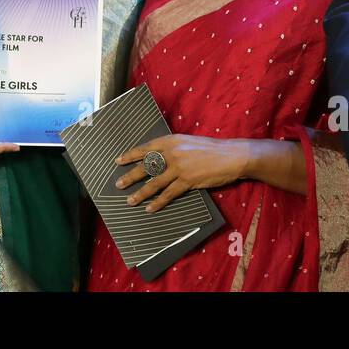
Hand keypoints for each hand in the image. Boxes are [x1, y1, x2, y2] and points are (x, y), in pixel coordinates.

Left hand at [114, 134, 250, 212]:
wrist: (231, 156)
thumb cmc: (210, 149)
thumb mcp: (188, 142)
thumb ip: (172, 149)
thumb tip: (157, 159)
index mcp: (171, 140)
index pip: (146, 148)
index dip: (131, 155)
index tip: (118, 161)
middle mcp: (172, 152)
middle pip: (146, 166)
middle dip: (130, 176)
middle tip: (118, 184)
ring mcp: (179, 167)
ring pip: (154, 182)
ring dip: (141, 193)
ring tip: (130, 200)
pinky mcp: (188, 180)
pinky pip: (168, 194)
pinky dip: (158, 202)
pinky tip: (150, 208)